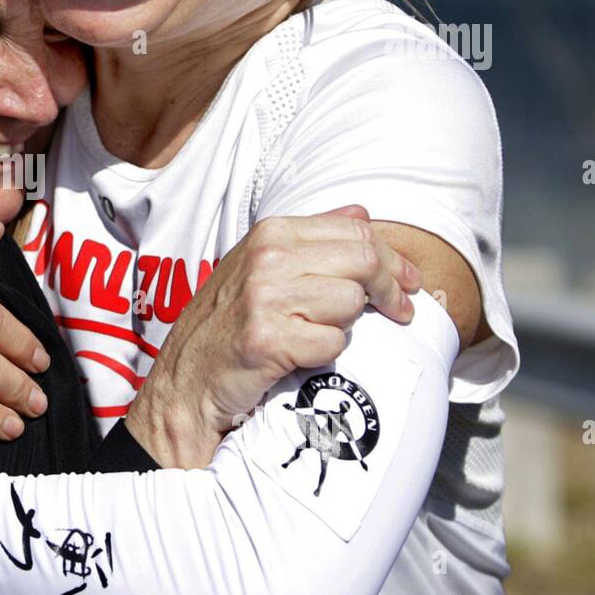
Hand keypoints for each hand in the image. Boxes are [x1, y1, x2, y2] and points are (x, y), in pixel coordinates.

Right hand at [125, 206, 420, 467]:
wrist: (186, 381)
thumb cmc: (227, 325)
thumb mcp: (260, 265)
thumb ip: (312, 238)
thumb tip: (361, 213)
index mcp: (271, 232)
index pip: (357, 231)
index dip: (392, 258)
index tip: (407, 282)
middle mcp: (268, 258)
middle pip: (364, 261)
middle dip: (389, 290)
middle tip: (399, 312)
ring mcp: (265, 298)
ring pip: (350, 302)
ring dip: (345, 325)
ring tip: (317, 334)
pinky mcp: (267, 340)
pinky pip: (332, 343)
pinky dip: (324, 354)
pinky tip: (300, 355)